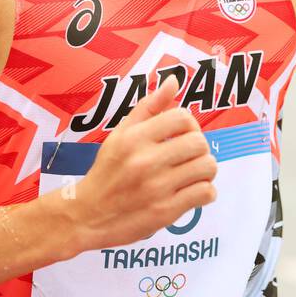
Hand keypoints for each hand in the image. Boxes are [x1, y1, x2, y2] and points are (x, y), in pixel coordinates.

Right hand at [69, 74, 216, 249]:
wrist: (88, 215)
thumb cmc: (107, 172)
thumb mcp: (121, 134)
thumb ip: (149, 107)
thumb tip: (174, 81)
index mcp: (134, 138)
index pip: (182, 117)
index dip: (190, 125)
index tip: (182, 135)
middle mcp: (145, 160)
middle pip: (199, 142)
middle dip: (199, 148)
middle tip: (189, 156)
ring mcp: (157, 187)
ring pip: (207, 167)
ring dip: (205, 170)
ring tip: (193, 173)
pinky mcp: (166, 211)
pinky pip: (205, 193)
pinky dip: (205, 192)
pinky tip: (191, 191)